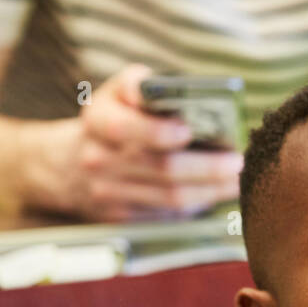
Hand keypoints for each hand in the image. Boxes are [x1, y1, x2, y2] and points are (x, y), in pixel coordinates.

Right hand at [42, 64, 242, 221]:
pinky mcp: (122, 219)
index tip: (189, 130)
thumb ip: (145, 86)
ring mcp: (108, 193)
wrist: (70, 167)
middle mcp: (98, 158)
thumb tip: (189, 98)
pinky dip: (198, 204)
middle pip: (161, 168)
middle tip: (237, 161)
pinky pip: (168, 215)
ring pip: (170, 197)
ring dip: (211, 190)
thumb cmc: (114, 118)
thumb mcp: (118, 91)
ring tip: (237, 178)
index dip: (158, 131)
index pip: (125, 127)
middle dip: (206, 166)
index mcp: (97, 119)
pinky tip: (218, 193)